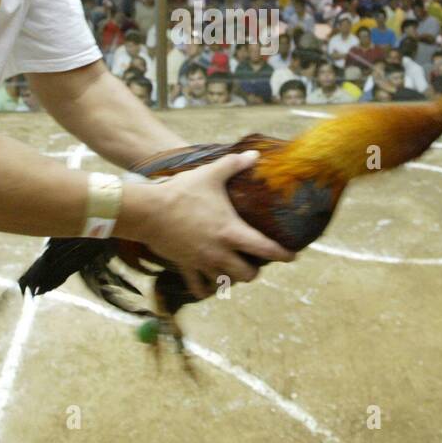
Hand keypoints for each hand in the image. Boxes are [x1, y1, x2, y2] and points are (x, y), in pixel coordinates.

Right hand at [120, 150, 296, 298]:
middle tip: (254, 260)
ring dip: (232, 277)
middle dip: (254, 270)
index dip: (283, 255)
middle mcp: (220, 252)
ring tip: (233, 269)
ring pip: (225, 282)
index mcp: (231, 231)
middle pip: (247, 275)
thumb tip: (254, 154)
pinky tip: (209, 286)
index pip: (265, 249)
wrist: (148, 211)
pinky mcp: (185, 266)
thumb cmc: (182, 191)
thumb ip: (234, 165)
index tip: (293, 256)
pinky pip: (198, 286)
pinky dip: (205, 288)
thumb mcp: (210, 174)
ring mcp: (202, 262)